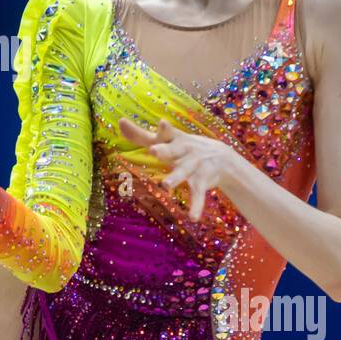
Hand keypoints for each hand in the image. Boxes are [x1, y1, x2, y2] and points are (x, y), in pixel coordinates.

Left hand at [117, 117, 238, 220]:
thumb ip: (140, 134)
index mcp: (173, 139)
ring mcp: (193, 166)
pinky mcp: (201, 182)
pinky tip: (192, 218)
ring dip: (175, 178)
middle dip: (164, 151)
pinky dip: (196, 207)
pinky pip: (198, 195)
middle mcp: (184, 150)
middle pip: (172, 150)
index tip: (162, 123)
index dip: (164, 129)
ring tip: (166, 185)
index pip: (166, 133)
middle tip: (154, 150)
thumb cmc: (182, 146)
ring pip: (182, 172)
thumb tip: (120, 121)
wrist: (221, 157)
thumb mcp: (164, 140)